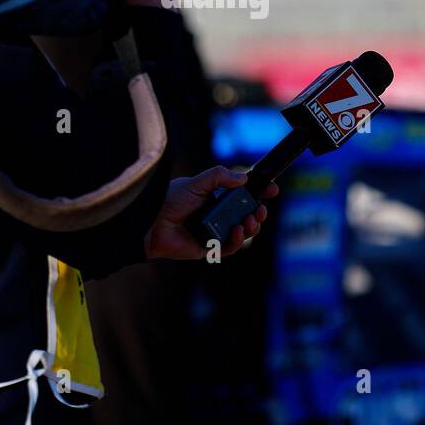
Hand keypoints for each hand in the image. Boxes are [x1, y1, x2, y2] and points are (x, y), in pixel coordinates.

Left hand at [145, 166, 274, 259]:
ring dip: (251, 227)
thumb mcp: (197, 182)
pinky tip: (238, 230)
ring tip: (251, 220)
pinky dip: (237, 240)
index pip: (242, 196)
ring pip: (241, 233)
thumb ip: (219, 176)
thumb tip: (243, 179)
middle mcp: (216, 216)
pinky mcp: (208, 248)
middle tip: (262, 209)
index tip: (272, 190)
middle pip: (246, 216)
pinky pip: (229, 247)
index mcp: (215, 199)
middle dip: (258, 213)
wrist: (152, 222)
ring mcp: (213, 232)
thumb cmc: (170, 200)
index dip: (258, 194)